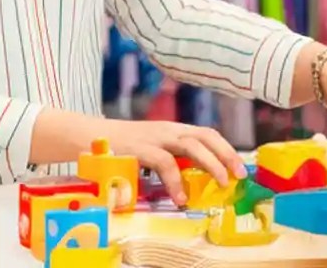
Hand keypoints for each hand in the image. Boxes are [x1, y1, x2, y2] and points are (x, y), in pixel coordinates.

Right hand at [98, 119, 246, 206]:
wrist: (87, 136)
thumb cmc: (120, 148)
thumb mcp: (151, 149)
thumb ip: (171, 159)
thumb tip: (193, 179)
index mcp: (172, 129)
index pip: (206, 133)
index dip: (226, 148)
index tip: (240, 167)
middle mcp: (167, 129)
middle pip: (205, 135)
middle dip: (226, 153)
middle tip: (239, 174)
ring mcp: (154, 137)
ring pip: (191, 145)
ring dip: (210, 163)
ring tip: (221, 182)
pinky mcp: (140, 148)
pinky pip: (165, 163)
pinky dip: (176, 181)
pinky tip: (180, 197)